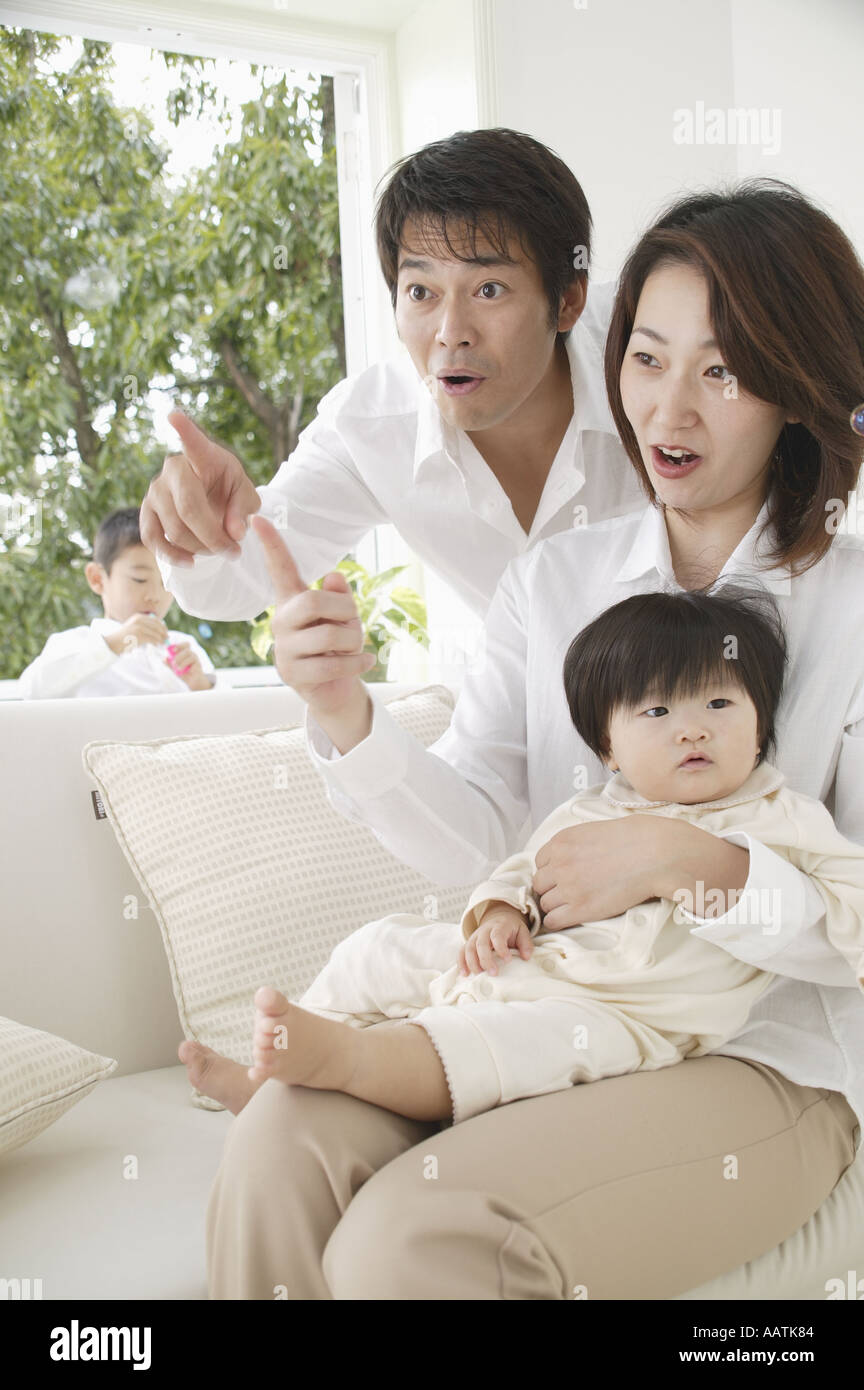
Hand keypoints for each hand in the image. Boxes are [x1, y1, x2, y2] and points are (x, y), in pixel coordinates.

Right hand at [104, 613, 168, 655]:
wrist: (113, 642)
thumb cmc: (125, 637)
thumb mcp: (134, 628)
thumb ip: (145, 627)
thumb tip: (160, 631)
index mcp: (138, 617)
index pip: (155, 620)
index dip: (162, 626)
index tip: (166, 632)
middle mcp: (139, 619)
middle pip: (157, 625)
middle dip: (163, 632)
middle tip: (167, 638)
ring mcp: (139, 626)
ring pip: (156, 633)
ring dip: (161, 639)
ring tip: (162, 643)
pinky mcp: (139, 634)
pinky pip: (152, 639)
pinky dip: (156, 642)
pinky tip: (157, 645)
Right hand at [140, 409, 261, 566]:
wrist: (211, 504)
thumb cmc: (230, 493)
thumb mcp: (247, 497)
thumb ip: (245, 510)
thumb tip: (234, 532)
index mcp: (202, 456)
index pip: (193, 440)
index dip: (184, 428)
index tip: (174, 415)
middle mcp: (173, 468)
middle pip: (189, 507)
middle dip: (213, 536)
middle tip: (233, 551)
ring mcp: (155, 490)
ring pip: (174, 528)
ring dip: (200, 548)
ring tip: (218, 551)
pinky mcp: (146, 512)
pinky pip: (153, 538)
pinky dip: (172, 555)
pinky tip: (190, 562)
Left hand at [165, 640, 210, 690]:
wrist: (193, 682)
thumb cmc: (185, 674)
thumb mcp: (175, 669)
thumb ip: (169, 664)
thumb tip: (163, 659)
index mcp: (186, 653)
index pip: (186, 644)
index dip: (180, 645)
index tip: (173, 650)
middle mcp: (192, 654)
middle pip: (187, 647)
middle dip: (179, 654)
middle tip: (174, 662)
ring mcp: (196, 658)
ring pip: (188, 653)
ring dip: (181, 660)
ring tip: (177, 668)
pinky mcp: (198, 663)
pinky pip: (191, 660)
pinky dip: (184, 664)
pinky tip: (181, 670)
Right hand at [250, 514, 375, 717]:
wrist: (335, 689)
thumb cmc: (339, 646)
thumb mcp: (344, 617)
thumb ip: (340, 597)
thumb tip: (335, 576)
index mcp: (292, 600)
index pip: (280, 568)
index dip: (271, 544)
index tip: (257, 518)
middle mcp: (281, 620)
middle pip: (312, 601)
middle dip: (344, 611)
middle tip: (353, 622)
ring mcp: (284, 648)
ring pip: (328, 636)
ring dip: (354, 641)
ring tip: (356, 648)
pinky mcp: (292, 673)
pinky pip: (331, 665)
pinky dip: (357, 663)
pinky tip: (365, 662)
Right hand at [458, 905, 533, 976]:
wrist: (499, 919)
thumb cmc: (511, 929)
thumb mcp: (522, 932)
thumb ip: (526, 944)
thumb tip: (526, 957)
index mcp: (499, 926)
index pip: (497, 936)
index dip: (501, 948)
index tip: (508, 960)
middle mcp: (484, 931)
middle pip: (481, 944)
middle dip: (486, 959)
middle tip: (493, 973)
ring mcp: (474, 937)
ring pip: (469, 948)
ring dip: (472, 963)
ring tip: (479, 975)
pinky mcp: (469, 943)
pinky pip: (461, 952)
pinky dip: (461, 963)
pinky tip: (464, 974)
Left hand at [532, 814, 662, 929]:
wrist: (653, 854)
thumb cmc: (633, 839)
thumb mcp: (593, 831)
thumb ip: (575, 845)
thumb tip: (571, 856)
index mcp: (561, 842)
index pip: (540, 862)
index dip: (552, 870)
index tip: (564, 875)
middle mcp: (559, 864)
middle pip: (540, 884)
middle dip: (552, 888)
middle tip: (570, 891)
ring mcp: (568, 887)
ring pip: (545, 903)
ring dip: (556, 905)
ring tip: (576, 904)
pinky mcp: (580, 908)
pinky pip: (553, 920)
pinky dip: (559, 921)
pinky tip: (572, 917)